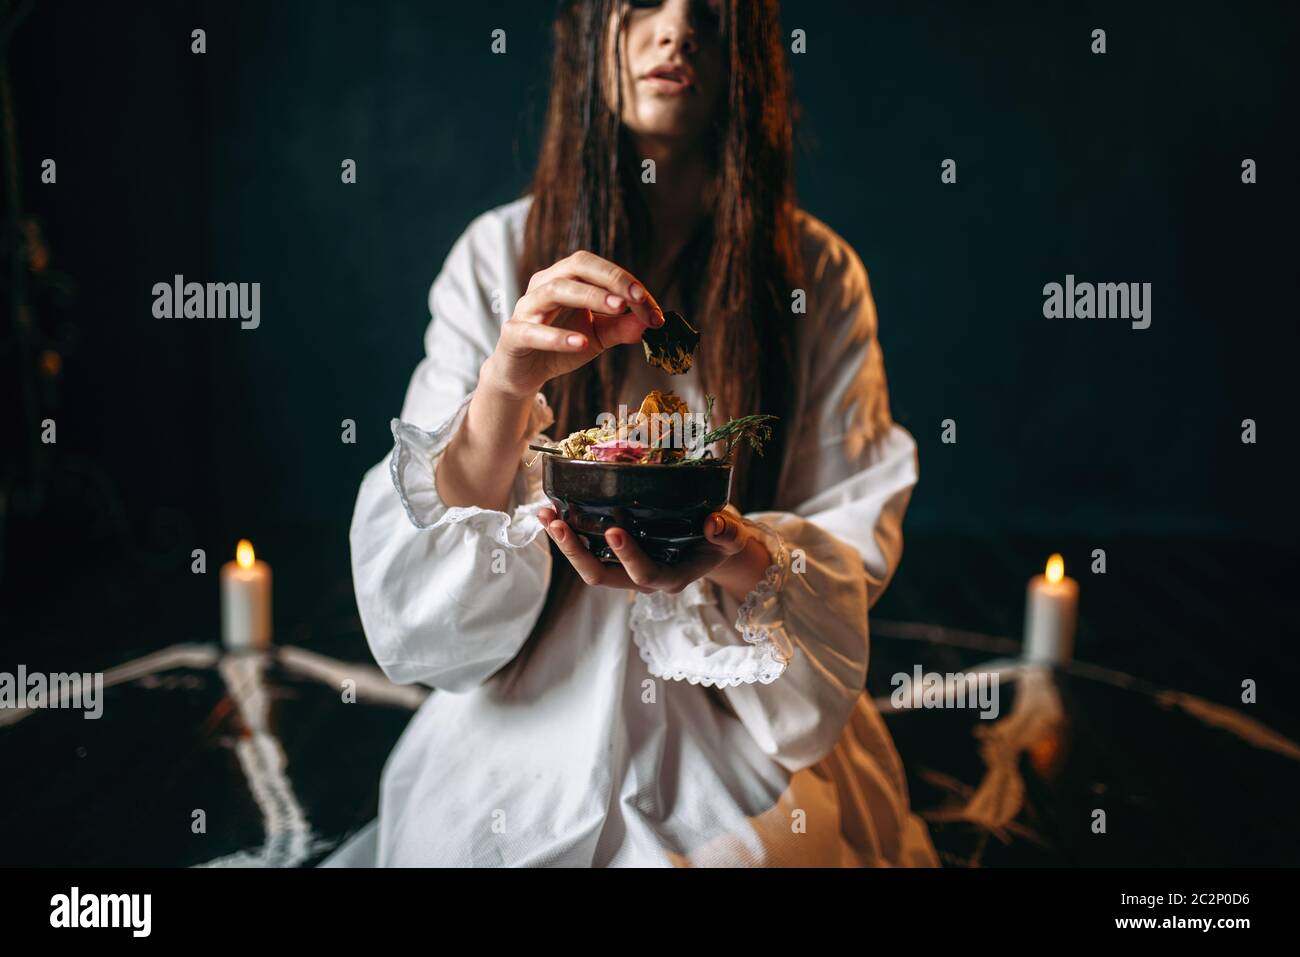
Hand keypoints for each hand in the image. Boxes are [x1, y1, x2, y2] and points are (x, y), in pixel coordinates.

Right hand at [482, 251, 665, 399]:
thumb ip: (622, 328)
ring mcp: (527, 309)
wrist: (524, 373)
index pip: (597, 269)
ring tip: (618, 309)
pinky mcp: (513, 335)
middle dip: (610, 279)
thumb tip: (650, 322)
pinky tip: (581, 343)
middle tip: (637, 298)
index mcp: (565, 279)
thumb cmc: (561, 346)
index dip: (625, 281)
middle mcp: (544, 286)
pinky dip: (557, 336)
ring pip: (554, 290)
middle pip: (576, 267)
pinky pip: (533, 331)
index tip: (650, 305)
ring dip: (589, 296)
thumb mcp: (598, 337)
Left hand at [538, 507, 772, 600]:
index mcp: (671, 577)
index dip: (629, 556)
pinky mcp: (614, 557)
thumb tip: (714, 524)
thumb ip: (726, 533)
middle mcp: (642, 579)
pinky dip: (568, 532)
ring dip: (564, 542)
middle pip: (601, 577)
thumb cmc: (719, 541)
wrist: (709, 547)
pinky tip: (552, 510)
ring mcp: (624, 569)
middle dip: (576, 553)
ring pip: (587, 565)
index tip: (614, 531)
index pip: (645, 573)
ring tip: (545, 514)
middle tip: (558, 524)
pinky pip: (586, 550)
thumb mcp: (731, 537)